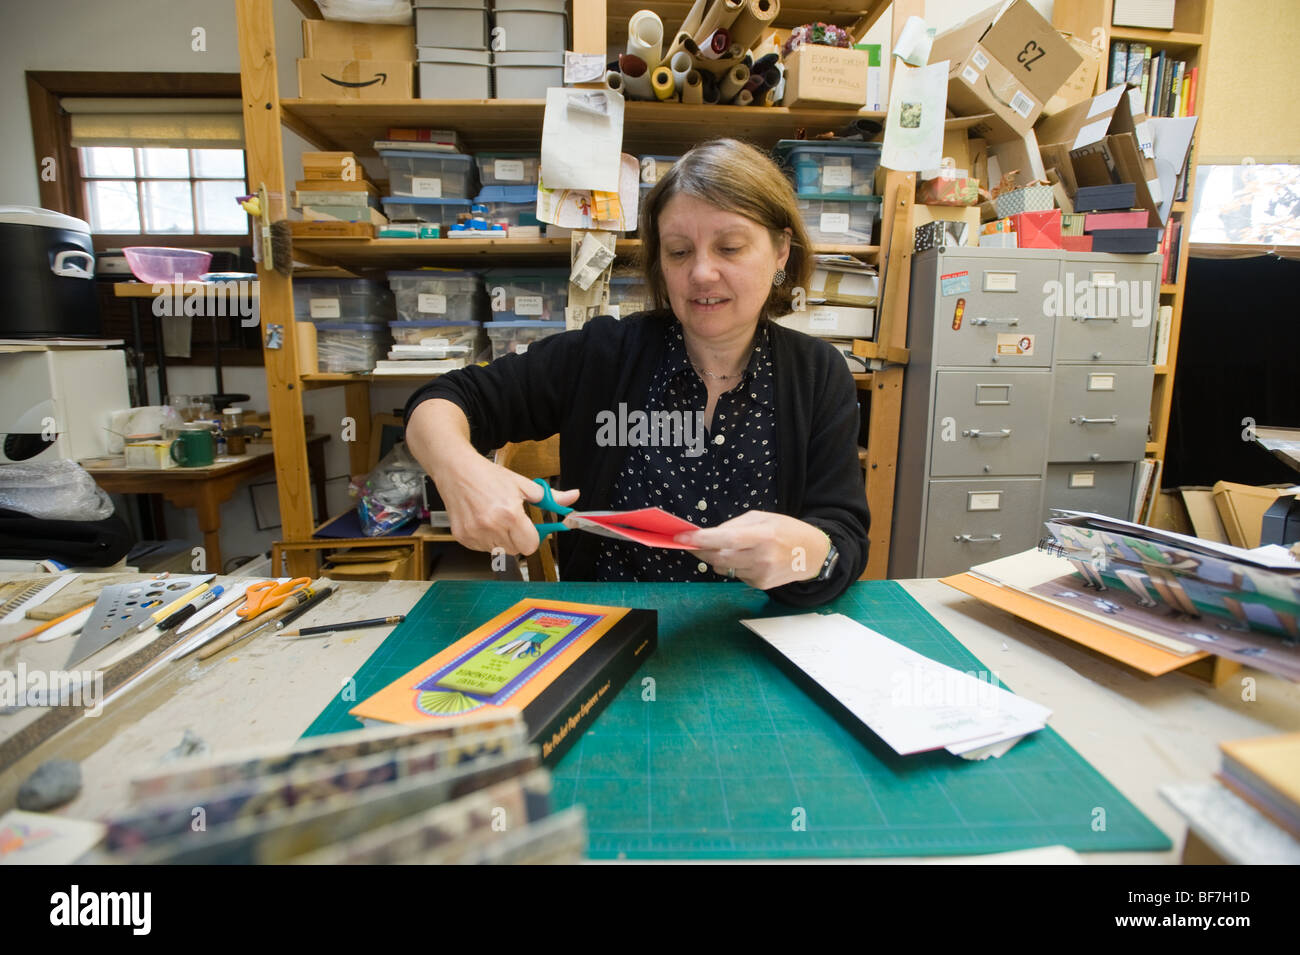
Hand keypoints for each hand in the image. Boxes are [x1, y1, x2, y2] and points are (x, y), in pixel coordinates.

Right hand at [431, 451, 578, 556]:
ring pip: (498, 550)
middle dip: (517, 538)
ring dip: (501, 539)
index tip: (531, 529)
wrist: (456, 470)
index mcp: (510, 514)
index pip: (530, 546)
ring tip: (494, 518)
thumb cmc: (489, 476)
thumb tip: (573, 498)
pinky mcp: (462, 537)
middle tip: (512, 521)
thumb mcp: (523, 484)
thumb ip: (550, 497)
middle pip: (515, 550)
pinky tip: (482, 521)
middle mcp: (491, 526)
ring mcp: (474, 533)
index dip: (533, 538)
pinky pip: (482, 548)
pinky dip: (485, 539)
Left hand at [674, 511, 830, 589]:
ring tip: (724, 547)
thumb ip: (735, 525)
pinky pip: (735, 575)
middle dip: (700, 551)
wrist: (813, 555)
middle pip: (718, 557)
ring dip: (716, 558)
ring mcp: (761, 574)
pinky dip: (732, 566)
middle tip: (690, 543)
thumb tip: (710, 535)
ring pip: (723, 568)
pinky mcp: (760, 585)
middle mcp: (761, 557)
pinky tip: (745, 559)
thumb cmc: (787, 531)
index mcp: (763, 535)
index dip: (702, 539)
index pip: (726, 539)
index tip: (682, 537)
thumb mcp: (763, 517)